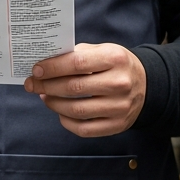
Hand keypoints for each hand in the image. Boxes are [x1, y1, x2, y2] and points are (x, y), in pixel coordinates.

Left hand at [23, 43, 145, 137]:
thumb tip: (46, 64)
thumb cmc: (117, 66)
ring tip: (45, 96)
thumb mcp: (104, 50)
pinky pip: (83, 129)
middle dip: (46, 86)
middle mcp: (119, 83)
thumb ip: (78, 54)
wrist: (147, 85)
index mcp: (115, 59)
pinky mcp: (117, 125)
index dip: (52, 68)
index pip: (77, 63)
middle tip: (32, 84)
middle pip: (73, 88)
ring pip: (76, 110)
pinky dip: (66, 121)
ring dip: (53, 104)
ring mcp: (119, 107)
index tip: (36, 70)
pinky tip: (60, 112)